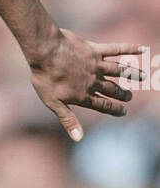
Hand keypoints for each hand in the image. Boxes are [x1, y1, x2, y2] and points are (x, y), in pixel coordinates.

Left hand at [29, 28, 144, 141]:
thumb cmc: (45, 78)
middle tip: (129, 96)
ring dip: (131, 74)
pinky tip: (142, 49)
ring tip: (142, 77)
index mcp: (84, 95)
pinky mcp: (95, 50)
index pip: (103, 105)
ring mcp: (96, 65)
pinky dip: (130, 48)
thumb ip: (68, 120)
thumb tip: (78, 138)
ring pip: (119, 71)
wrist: (45, 52)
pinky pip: (116, 49)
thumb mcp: (53, 103)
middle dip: (122, 94)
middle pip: (112, 89)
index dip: (114, 109)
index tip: (123, 112)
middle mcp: (93, 81)